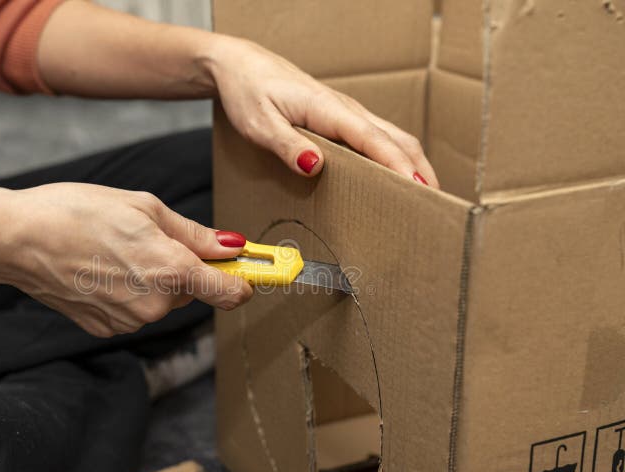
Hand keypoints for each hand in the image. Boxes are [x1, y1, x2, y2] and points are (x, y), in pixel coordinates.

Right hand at [0, 183, 252, 336]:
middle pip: (194, 292)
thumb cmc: (77, 211)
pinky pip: (135, 310)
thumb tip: (233, 247)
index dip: (245, 279)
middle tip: (153, 238)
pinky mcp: (105, 329)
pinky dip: (129, 292)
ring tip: (118, 250)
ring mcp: (129, 321)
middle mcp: (155, 305)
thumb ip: (195, 235)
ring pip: (163, 300)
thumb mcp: (144, 208)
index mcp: (172, 271)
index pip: (232, 292)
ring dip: (155, 279)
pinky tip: (102, 269)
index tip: (254, 270)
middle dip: (186, 269)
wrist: (17, 239)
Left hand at [207, 37, 438, 186]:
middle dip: (419, 168)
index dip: (399, 166)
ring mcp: (345, 112)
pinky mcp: (339, 118)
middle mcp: (345, 109)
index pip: (374, 140)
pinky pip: (376, 137)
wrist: (239, 65)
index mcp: (328, 109)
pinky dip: (394, 156)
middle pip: (396, 138)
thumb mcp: (259, 122)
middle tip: (435, 202)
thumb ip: (286, 145)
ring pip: (390, 136)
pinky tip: (394, 176)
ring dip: (411, 162)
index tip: (418, 188)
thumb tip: (316, 165)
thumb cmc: (247, 90)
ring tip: (424, 195)